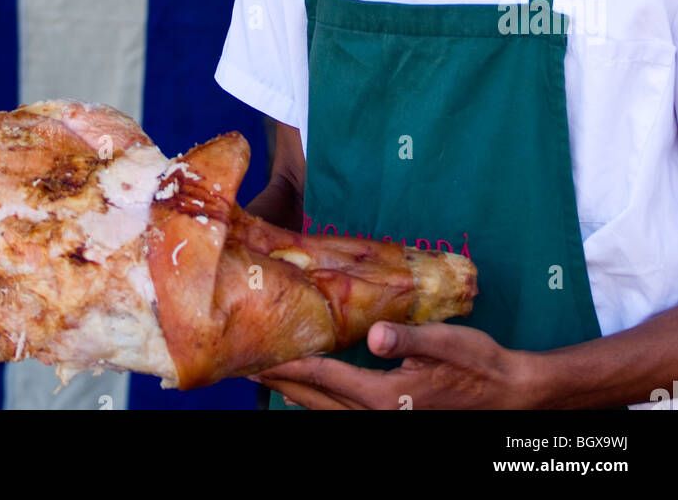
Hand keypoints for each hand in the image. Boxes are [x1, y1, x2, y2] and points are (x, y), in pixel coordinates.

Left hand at [253, 320, 536, 409]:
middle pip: (318, 401)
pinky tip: (310, 392)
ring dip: (297, 393)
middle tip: (249, 367)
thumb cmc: (479, 365)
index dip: (293, 366)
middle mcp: (380, 416)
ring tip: (270, 376)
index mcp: (388, 398)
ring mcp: (387, 422)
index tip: (262, 357)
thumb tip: (375, 335)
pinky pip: (345, 414)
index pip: (328, 379)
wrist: (510, 396)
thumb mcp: (446, 343)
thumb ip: (408, 339)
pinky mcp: (395, 418)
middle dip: (283, 382)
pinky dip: (321, 402)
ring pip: (328, 412)